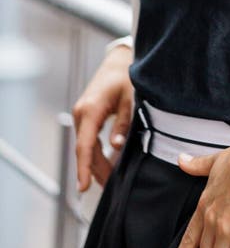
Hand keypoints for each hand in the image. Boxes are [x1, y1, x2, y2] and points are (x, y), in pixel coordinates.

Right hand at [71, 44, 133, 191]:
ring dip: (96, 162)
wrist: (119, 60)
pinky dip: (96, 152)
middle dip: (95, 169)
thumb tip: (117, 146)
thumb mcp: (130, 99)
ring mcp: (82, 113)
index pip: (85, 145)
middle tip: (110, 187)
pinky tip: (106, 163)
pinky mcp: (87, 114)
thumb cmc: (126, 77)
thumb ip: (123, 123)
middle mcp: (81, 113)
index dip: (85, 168)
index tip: (83, 187)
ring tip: (109, 179)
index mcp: (91, 110)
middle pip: (86, 149)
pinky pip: (89, 138)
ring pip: (87, 145)